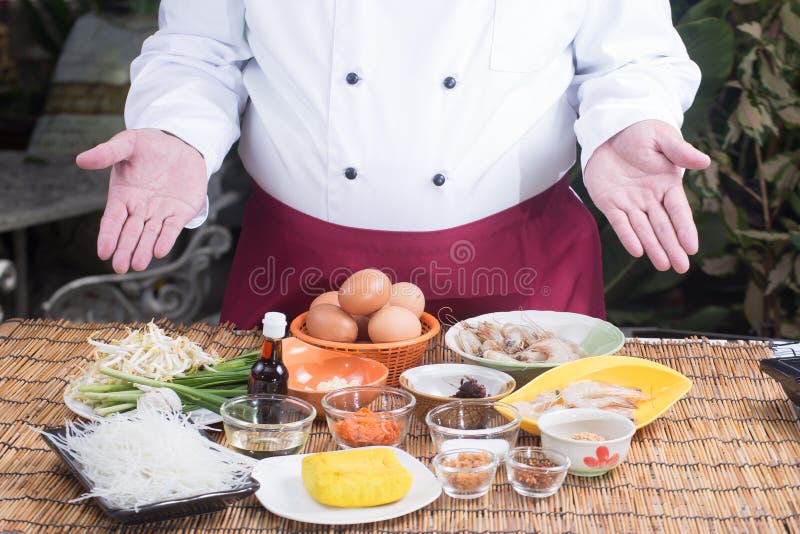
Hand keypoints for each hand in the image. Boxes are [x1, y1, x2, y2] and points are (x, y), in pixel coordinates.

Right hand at [76, 129, 206, 272]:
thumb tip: (80, 160)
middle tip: (119, 268)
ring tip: (137, 265)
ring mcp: (160, 212)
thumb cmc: (150, 144)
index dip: (108, 236)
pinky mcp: (179, 213)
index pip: (112, 220)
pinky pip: (171, 229)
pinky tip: (160, 252)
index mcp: (123, 195)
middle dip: (124, 250)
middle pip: (130, 233)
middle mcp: (140, 208)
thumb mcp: (128, 143)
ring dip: (143, 250)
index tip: (103, 252)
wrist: (182, 145)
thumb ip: (107, 152)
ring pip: (149, 236)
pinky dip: (165, 240)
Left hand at [583, 119, 709, 272]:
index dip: (685, 229)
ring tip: (663, 265)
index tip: (693, 248)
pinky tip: (637, 251)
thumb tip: (704, 162)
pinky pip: (619, 222)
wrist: (611, 129)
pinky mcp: (609, 202)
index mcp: (667, 185)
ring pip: (643, 229)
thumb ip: (681, 152)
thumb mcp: (663, 138)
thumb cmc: (642, 132)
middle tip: (681, 267)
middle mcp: (650, 198)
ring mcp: (630, 202)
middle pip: (663, 226)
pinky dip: (627, 236)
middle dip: (672, 247)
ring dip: (653, 247)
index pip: (678, 211)